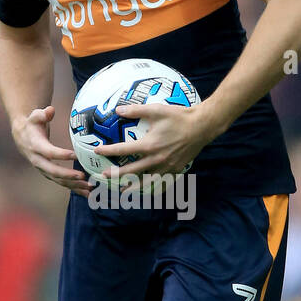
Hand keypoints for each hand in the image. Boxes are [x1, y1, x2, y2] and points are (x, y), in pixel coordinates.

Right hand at [12, 106, 91, 194]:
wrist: (22, 136)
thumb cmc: (32, 124)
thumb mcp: (35, 116)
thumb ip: (42, 113)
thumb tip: (50, 110)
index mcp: (36, 146)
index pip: (49, 152)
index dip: (61, 154)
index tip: (75, 155)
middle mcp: (38, 161)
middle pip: (53, 171)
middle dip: (68, 175)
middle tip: (83, 176)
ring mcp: (43, 169)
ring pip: (58, 180)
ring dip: (74, 185)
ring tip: (89, 187)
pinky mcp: (49, 174)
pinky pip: (61, 183)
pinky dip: (74, 188)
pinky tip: (86, 192)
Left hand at [93, 100, 213, 178]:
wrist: (202, 126)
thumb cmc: (179, 116)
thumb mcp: (156, 110)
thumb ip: (136, 110)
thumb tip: (118, 110)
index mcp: (149, 145)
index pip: (123, 149)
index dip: (108, 151)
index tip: (98, 151)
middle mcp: (156, 159)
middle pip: (131, 170)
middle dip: (116, 174)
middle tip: (104, 176)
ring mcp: (166, 166)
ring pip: (146, 180)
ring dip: (133, 186)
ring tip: (123, 191)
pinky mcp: (176, 169)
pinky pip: (162, 181)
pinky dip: (154, 187)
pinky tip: (148, 190)